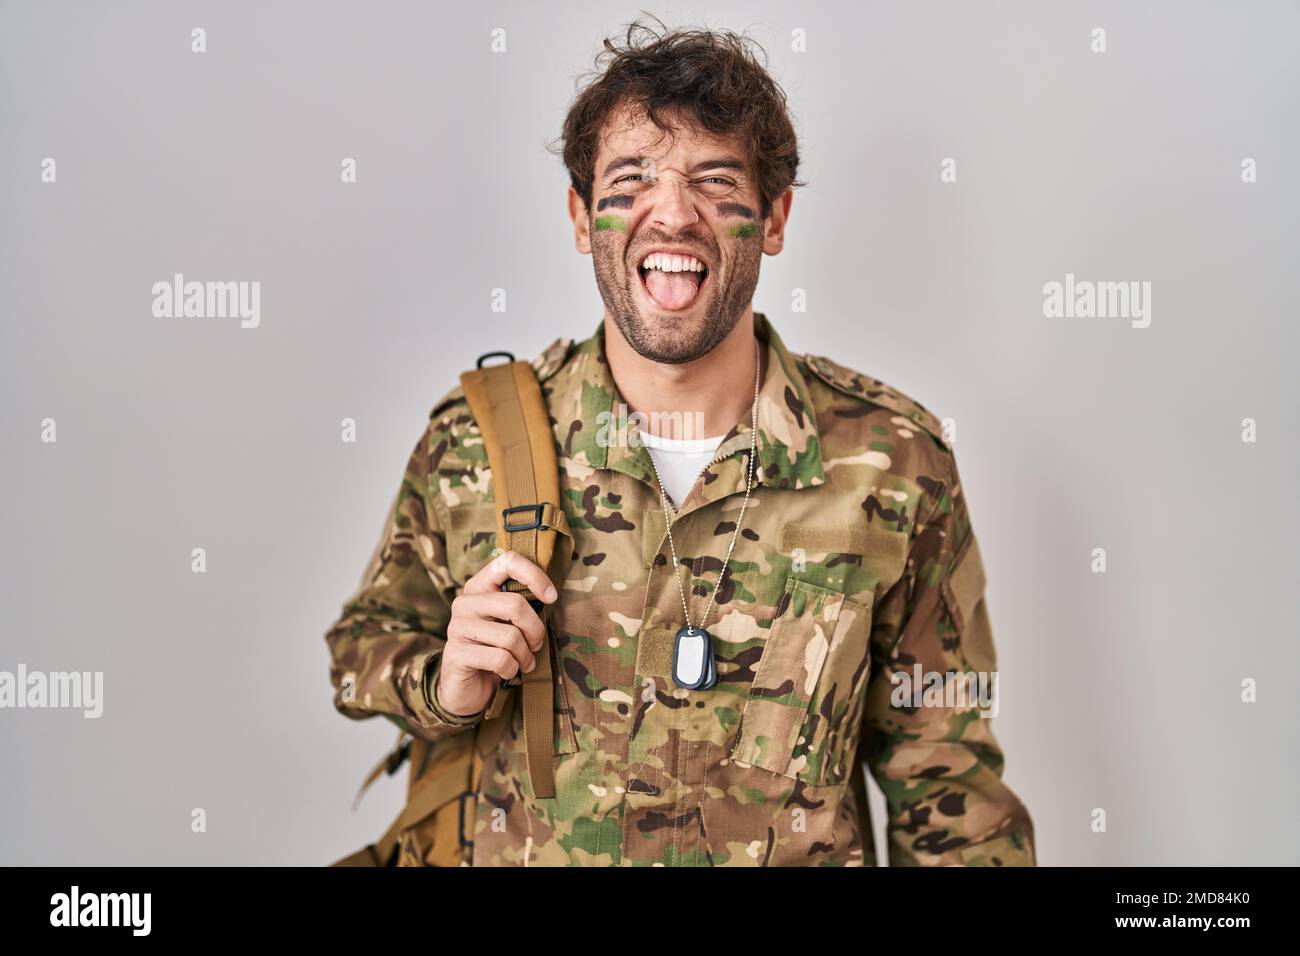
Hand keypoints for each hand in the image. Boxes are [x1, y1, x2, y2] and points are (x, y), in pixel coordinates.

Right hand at [435, 550, 557, 717]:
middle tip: (537, 645)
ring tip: (525, 662)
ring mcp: (457, 627)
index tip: (552, 598)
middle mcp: (465, 602)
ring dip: (525, 655)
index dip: (535, 576)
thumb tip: (551, 596)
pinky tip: (509, 672)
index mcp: (479, 586)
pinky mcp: (456, 654)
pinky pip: (500, 659)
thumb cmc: (494, 649)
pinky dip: (512, 669)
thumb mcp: (508, 623)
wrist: (465, 687)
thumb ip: (521, 606)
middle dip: (535, 630)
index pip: (508, 562)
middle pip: (515, 605)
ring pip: (510, 637)